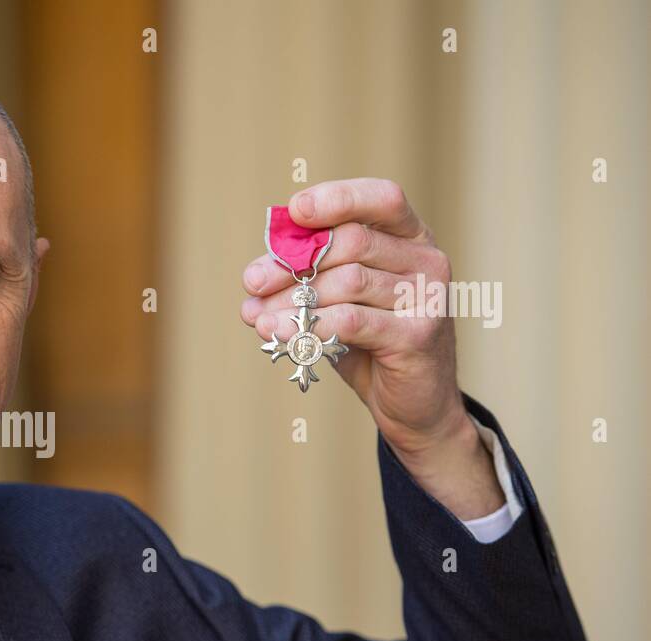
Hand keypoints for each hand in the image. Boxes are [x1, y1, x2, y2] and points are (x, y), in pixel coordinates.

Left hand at [240, 178, 503, 519]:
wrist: (413, 403)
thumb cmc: (370, 342)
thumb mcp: (337, 300)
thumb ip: (304, 279)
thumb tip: (253, 280)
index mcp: (410, 237)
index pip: (381, 198)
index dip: (337, 198)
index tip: (294, 210)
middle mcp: (426, 259)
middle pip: (353, 241)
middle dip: (293, 261)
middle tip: (252, 282)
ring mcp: (427, 297)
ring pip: (349, 281)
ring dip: (294, 299)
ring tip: (259, 318)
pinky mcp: (418, 336)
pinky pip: (353, 320)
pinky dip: (311, 325)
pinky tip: (281, 332)